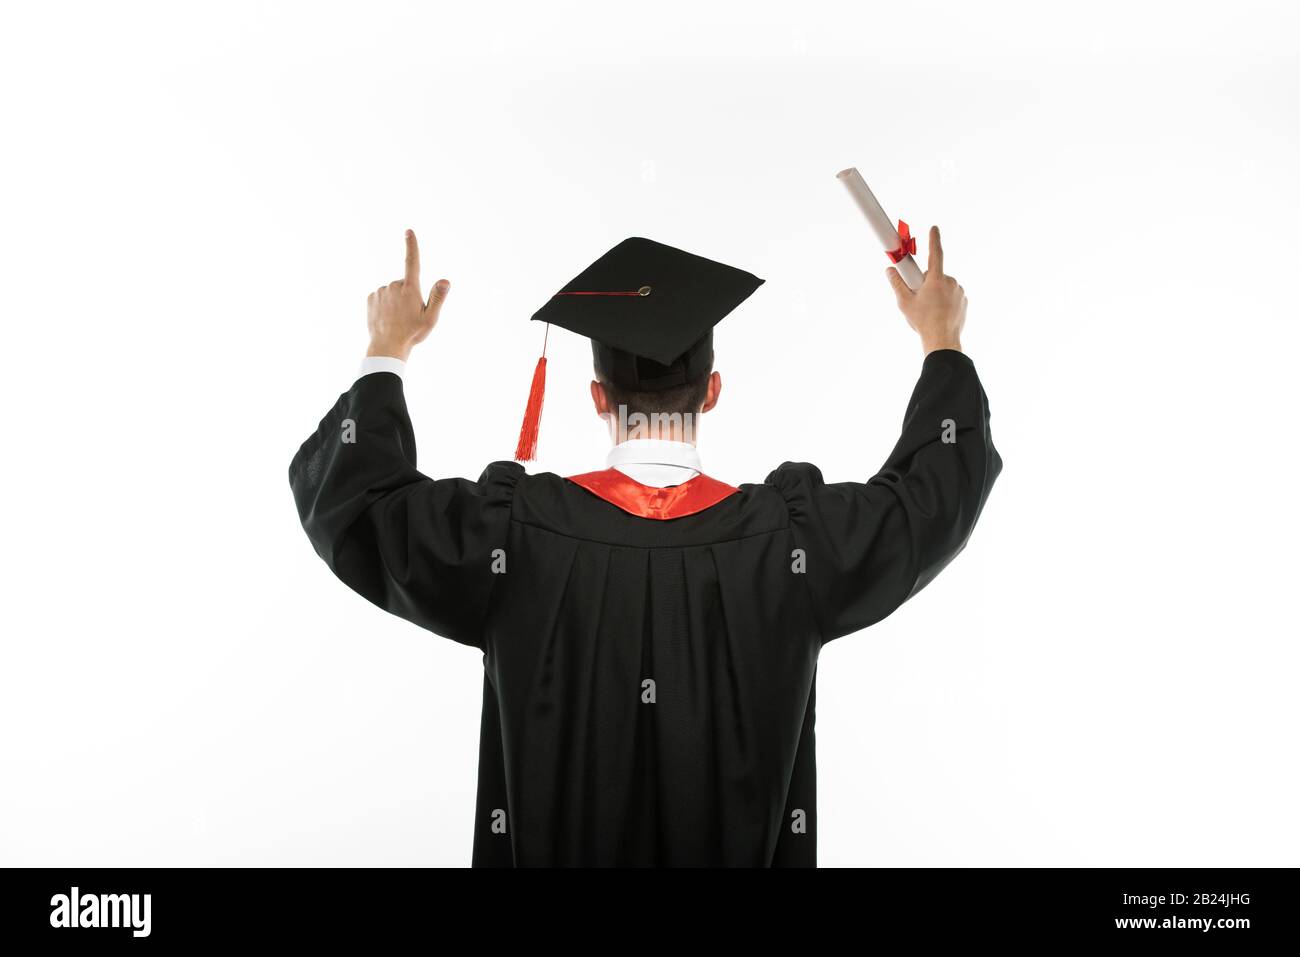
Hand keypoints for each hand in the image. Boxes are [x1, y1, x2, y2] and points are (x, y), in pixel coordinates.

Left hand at [366, 229, 449, 360]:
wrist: (387, 346)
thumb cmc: (412, 333)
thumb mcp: (431, 318)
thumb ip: (438, 297)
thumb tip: (445, 280)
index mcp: (410, 289)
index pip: (412, 262)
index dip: (411, 246)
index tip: (409, 232)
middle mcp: (394, 285)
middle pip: (405, 284)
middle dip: (409, 295)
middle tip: (410, 315)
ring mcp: (381, 291)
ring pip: (393, 291)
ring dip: (397, 300)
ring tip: (398, 319)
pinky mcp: (371, 298)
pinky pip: (382, 296)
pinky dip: (386, 304)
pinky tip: (387, 317)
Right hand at [886, 225, 965, 354]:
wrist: (942, 340)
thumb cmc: (923, 321)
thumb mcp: (905, 302)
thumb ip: (896, 284)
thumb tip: (890, 270)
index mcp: (936, 280)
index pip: (935, 254)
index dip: (934, 239)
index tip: (934, 228)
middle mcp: (951, 282)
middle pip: (935, 275)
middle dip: (926, 282)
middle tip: (918, 296)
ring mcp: (959, 292)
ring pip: (944, 286)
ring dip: (936, 292)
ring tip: (929, 309)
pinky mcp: (964, 301)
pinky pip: (952, 295)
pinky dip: (945, 301)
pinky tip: (938, 313)